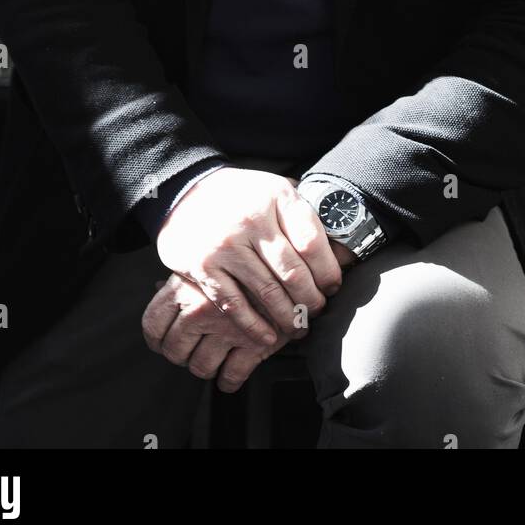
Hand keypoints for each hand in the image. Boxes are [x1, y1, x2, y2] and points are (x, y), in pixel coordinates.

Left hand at [141, 270, 310, 392]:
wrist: (292, 257)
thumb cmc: (246, 252)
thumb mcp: (209, 254)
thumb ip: (184, 275)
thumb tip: (158, 288)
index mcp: (185, 286)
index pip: (153, 323)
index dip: (156, 339)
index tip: (163, 341)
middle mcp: (200, 310)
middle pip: (175, 349)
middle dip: (182, 355)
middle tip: (191, 351)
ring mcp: (226, 330)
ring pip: (200, 366)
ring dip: (205, 367)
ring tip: (212, 360)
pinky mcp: (252, 344)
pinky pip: (232, 376)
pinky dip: (229, 380)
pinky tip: (230, 374)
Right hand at [154, 168, 342, 350]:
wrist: (185, 190)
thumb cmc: (241, 195)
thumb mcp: (275, 188)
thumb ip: (301, 211)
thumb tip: (339, 244)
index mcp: (276, 198)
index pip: (312, 243)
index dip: (328, 271)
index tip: (332, 286)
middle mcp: (251, 220)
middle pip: (293, 272)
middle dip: (311, 299)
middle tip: (317, 310)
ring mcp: (225, 245)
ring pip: (268, 292)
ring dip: (288, 316)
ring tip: (298, 325)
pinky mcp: (203, 267)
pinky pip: (235, 305)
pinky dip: (255, 326)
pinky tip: (269, 335)